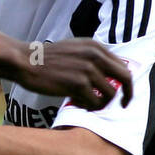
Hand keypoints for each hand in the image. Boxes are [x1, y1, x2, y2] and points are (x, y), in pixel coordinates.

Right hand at [15, 39, 133, 108]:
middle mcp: (95, 56)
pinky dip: (88, 107)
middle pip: (125, 79)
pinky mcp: (78, 84)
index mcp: (96, 47)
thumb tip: (109, 74)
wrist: (26, 61)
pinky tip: (76, 103)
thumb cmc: (47, 59)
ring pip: (110, 94)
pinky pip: (94, 103)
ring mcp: (87, 70)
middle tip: (123, 106)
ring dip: (101, 104)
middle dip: (128, 95)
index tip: (122, 93)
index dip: (125, 82)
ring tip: (87, 104)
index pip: (122, 66)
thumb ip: (93, 58)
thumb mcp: (75, 49)